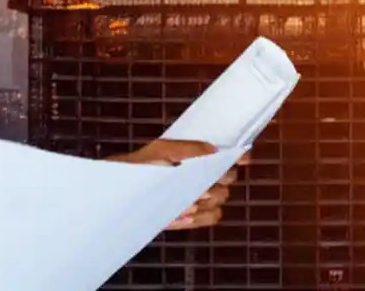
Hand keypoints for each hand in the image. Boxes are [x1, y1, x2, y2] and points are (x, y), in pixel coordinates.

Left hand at [109, 140, 249, 230]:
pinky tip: (185, 212)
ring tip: (186, 196)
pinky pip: (212, 217)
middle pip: (229, 178)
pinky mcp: (193, 217)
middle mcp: (205, 177)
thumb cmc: (141, 164)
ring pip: (221, 198)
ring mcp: (201, 197)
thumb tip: (212, 148)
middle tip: (202, 178)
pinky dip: (202, 215)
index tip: (241, 155)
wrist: (123, 187)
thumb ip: (187, 147)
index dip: (240, 155)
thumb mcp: (160, 149)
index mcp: (201, 158)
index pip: (230, 156)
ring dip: (208, 197)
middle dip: (219, 177)